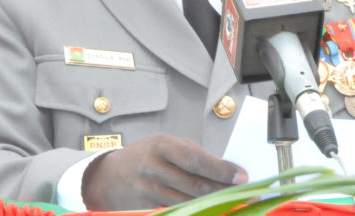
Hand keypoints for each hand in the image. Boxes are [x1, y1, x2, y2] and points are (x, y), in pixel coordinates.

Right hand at [81, 133, 247, 209]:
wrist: (108, 177)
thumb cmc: (146, 156)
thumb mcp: (165, 145)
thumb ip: (192, 154)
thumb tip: (226, 169)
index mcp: (161, 145)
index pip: (195, 159)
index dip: (220, 169)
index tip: (242, 176)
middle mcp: (153, 168)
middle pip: (194, 184)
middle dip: (223, 190)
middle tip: (246, 193)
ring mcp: (148, 192)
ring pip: (188, 202)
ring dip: (213, 205)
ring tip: (234, 204)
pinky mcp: (145, 209)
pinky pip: (176, 212)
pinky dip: (195, 213)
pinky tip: (211, 212)